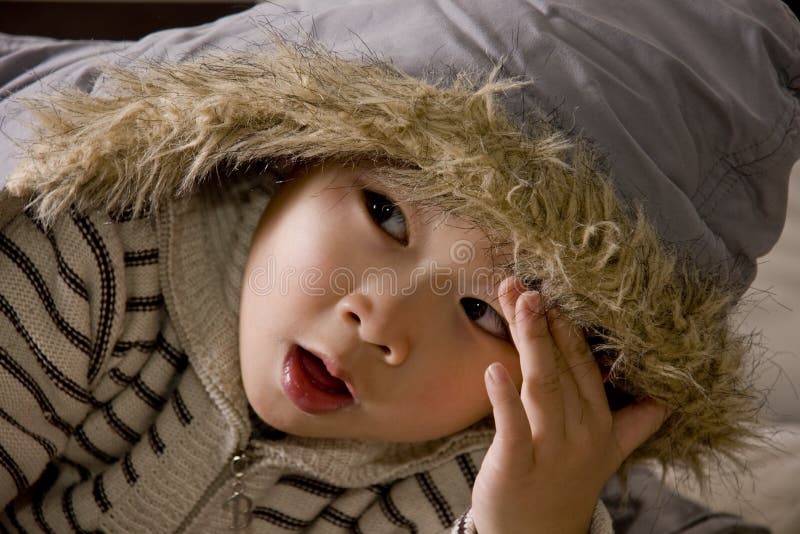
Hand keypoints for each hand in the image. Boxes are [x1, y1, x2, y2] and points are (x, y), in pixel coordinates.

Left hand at [472, 277, 667, 533]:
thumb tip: (669, 400)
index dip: (567, 327)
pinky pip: (513, 428)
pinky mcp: (518, 466)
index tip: (550, 289)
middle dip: (545, 324)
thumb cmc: (564, 483)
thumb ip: (635, 423)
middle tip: (528, 286)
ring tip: (519, 303)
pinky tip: (492, 368)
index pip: (584, 365)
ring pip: (542, 387)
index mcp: (599, 422)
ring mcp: (551, 450)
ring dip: (531, 342)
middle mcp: (581, 432)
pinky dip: (504, 399)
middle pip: (562, 367)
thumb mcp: (607, 453)